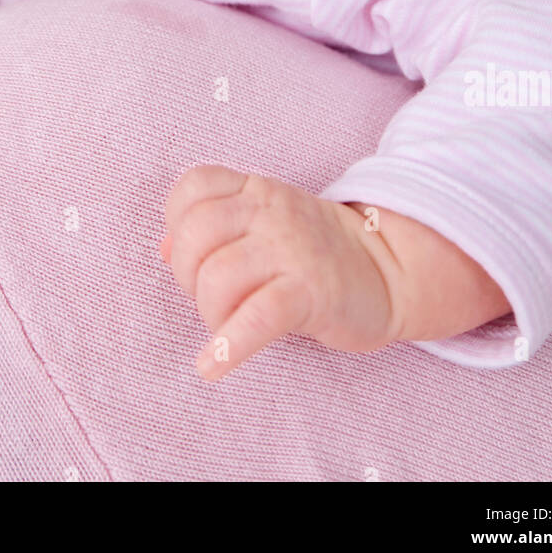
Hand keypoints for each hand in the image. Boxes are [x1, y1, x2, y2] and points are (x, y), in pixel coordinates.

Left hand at [159, 165, 402, 380]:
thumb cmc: (314, 252)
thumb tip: (162, 248)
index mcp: (256, 189)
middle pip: (195, 234)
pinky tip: (212, 366)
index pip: (193, 186)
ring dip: (210, 313)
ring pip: (218, 276)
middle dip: (188, 277)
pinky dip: (227, 347)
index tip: (195, 255)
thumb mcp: (264, 224)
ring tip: (228, 328)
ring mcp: (291, 249)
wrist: (389, 270)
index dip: (178, 223)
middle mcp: (270, 210)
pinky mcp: (310, 292)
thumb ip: (214, 230)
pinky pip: (257, 317)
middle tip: (214, 300)